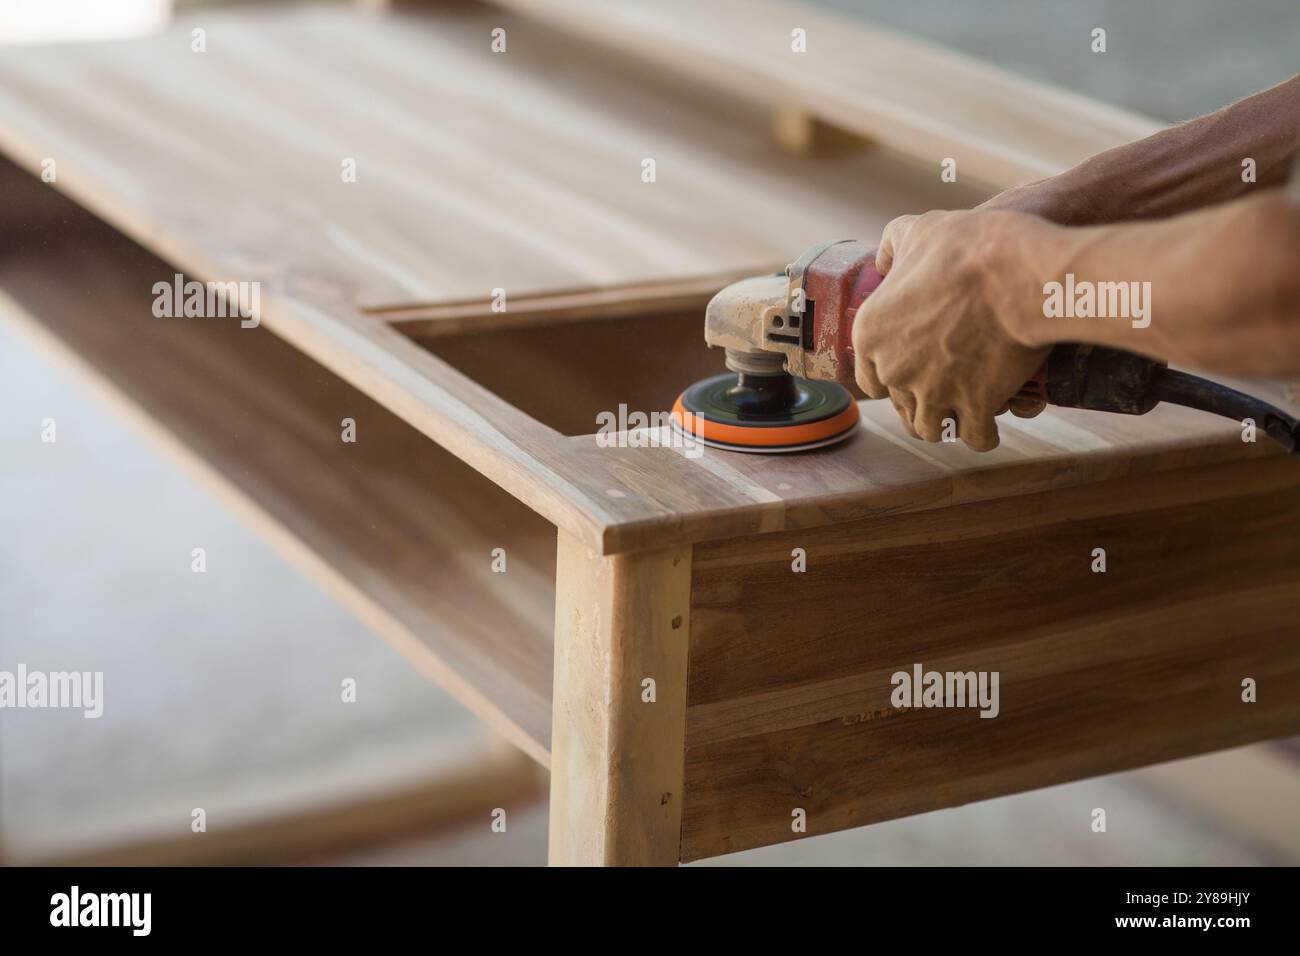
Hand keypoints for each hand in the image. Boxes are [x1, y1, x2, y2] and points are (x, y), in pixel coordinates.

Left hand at [852, 209, 1052, 451]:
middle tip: (940, 391)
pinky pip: (974, 438)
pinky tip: (988, 428)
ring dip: (944, 422)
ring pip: (931, 428)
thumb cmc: (966, 248)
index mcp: (871, 334)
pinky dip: (981, 436)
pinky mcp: (974, 406)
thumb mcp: (917, 230)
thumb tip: (884, 260)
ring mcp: (932, 392)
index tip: (909, 372)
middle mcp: (894, 369)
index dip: (889, 376)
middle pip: (901, 405)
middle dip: (919, 401)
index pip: (870, 378)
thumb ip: (893, 246)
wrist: (1015, 272)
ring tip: (959, 414)